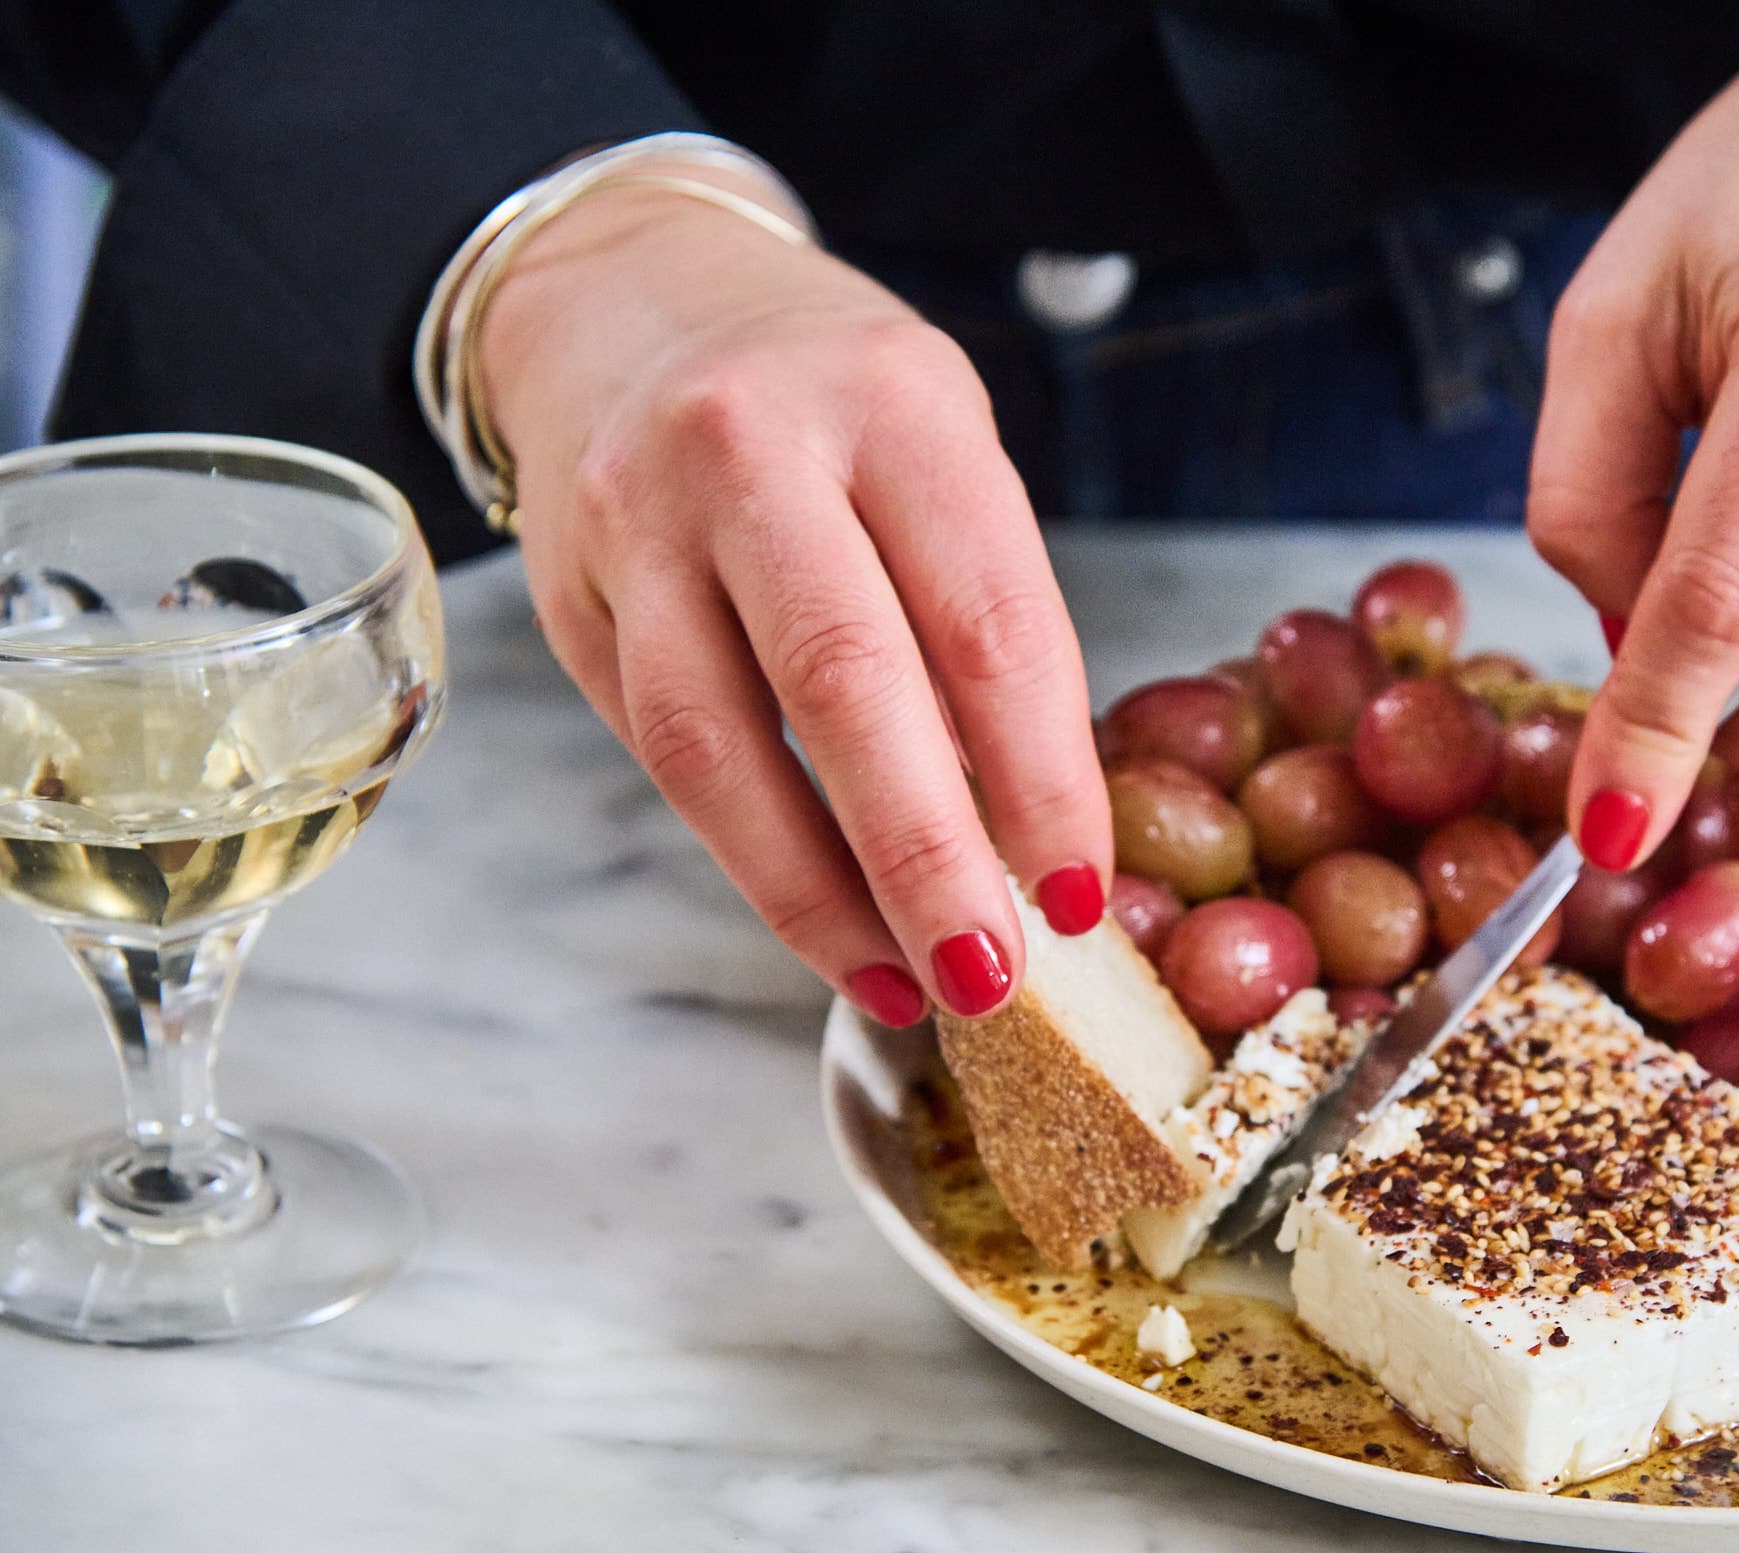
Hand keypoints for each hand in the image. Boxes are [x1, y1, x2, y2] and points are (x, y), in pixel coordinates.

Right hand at [482, 175, 1109, 1019]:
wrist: (632, 294)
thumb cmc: (833, 398)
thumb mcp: (941, 450)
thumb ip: (981, 615)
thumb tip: (1032, 831)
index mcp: (897, 403)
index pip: (988, 620)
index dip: (1043, 777)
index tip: (1081, 894)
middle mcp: (756, 446)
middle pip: (847, 684)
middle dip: (928, 858)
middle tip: (994, 977)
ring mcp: (639, 518)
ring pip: (720, 745)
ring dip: (820, 895)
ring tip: (903, 984)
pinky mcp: (570, 593)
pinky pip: (665, 753)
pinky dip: (752, 859)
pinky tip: (825, 924)